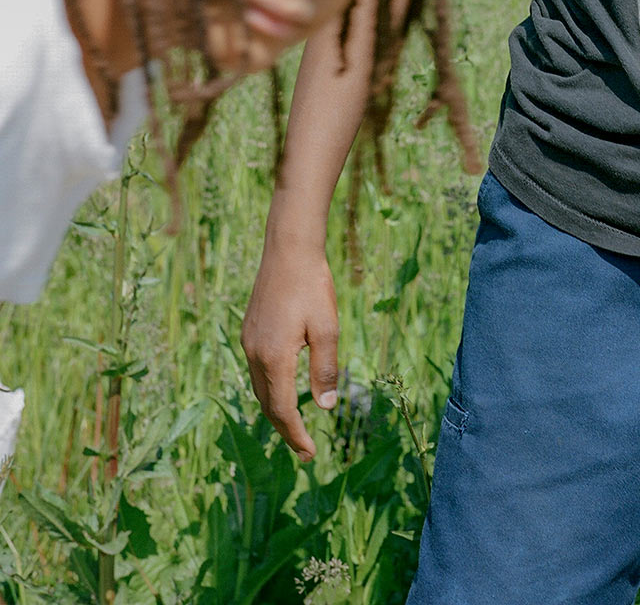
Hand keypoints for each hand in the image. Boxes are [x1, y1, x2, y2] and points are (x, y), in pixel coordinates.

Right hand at [241, 243, 339, 459]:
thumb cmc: (313, 286)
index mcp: (275, 357)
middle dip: (285, 429)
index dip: (296, 435)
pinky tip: (282, 389)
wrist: (289, 249)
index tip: (310, 454)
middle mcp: (255, 354)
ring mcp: (248, 342)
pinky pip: (256, 370)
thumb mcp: (327, 328)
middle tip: (304, 449)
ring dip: (276, 410)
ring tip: (294, 426)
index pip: (283, 410)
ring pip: (259, 389)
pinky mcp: (249, 331)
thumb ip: (325, 369)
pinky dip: (270, 389)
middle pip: (267, 405)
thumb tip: (326, 407)